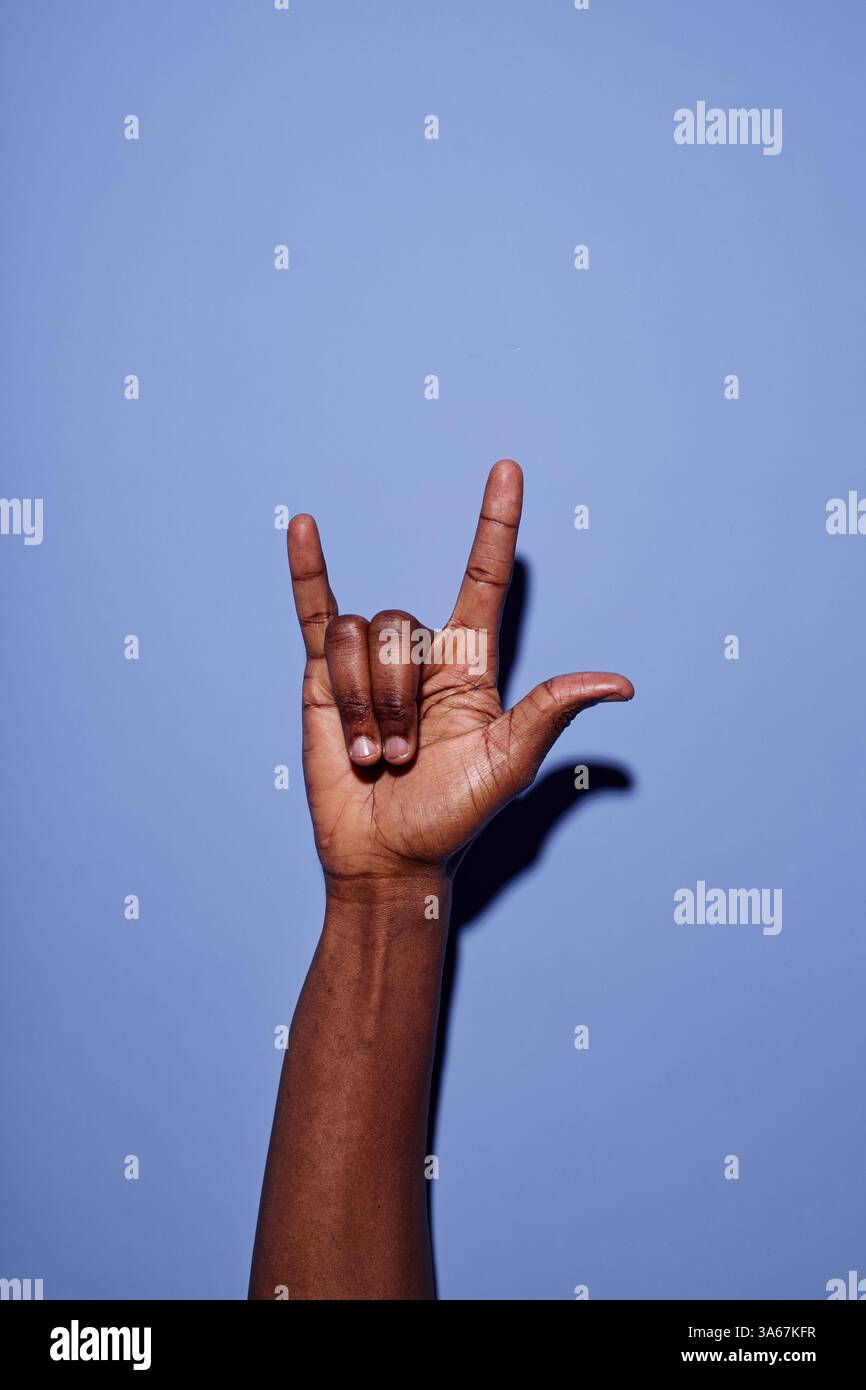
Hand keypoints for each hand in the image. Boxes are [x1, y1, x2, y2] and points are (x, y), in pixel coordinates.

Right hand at [287, 459, 632, 881]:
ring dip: (362, 705)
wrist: (385, 856)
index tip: (508, 470)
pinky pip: (316, 614)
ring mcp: (370, 665)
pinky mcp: (323, 680)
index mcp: (470, 663)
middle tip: (404, 755)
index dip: (496, 524)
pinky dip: (308, 571)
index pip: (484, 578)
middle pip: (400, 628)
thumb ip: (548, 712)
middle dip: (396, 698)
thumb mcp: (506, 765)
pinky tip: (303, 527)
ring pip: (358, 638)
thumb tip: (617, 684)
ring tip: (373, 754)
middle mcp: (422, 655)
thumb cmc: (452, 816)